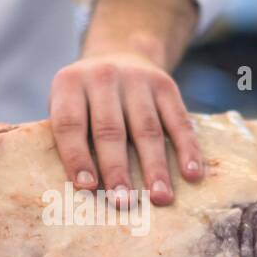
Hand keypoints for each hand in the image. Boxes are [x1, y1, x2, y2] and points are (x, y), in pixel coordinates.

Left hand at [48, 46, 202, 206]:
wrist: (120, 54)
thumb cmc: (85, 99)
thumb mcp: (65, 105)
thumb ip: (69, 139)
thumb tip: (84, 191)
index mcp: (69, 84)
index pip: (70, 124)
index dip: (77, 156)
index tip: (87, 187)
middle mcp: (102, 77)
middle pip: (110, 129)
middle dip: (117, 169)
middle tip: (123, 202)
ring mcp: (137, 79)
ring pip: (147, 129)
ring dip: (155, 167)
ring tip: (160, 198)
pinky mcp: (165, 85)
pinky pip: (178, 121)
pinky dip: (187, 149)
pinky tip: (191, 175)